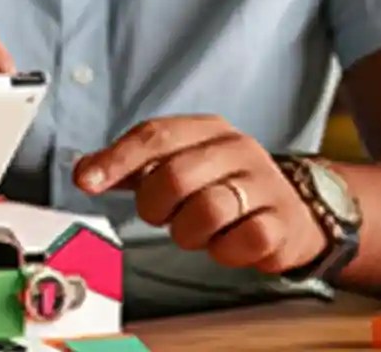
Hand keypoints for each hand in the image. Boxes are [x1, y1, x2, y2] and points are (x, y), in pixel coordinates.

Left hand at [73, 115, 326, 274]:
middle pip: (174, 175)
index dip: (115, 159)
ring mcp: (265, 184)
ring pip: (207, 211)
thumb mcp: (178, 165)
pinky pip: (241, 241)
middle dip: (155, 206)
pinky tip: (227, 242)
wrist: (296, 212)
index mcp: (207, 129)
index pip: (154, 135)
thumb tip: (84, 171)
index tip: (86, 181)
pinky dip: (224, 250)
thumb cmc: (223, 187)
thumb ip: (130, 168)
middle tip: (163, 215)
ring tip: (198, 229)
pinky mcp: (283, 222)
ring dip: (189, 232)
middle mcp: (238, 149)